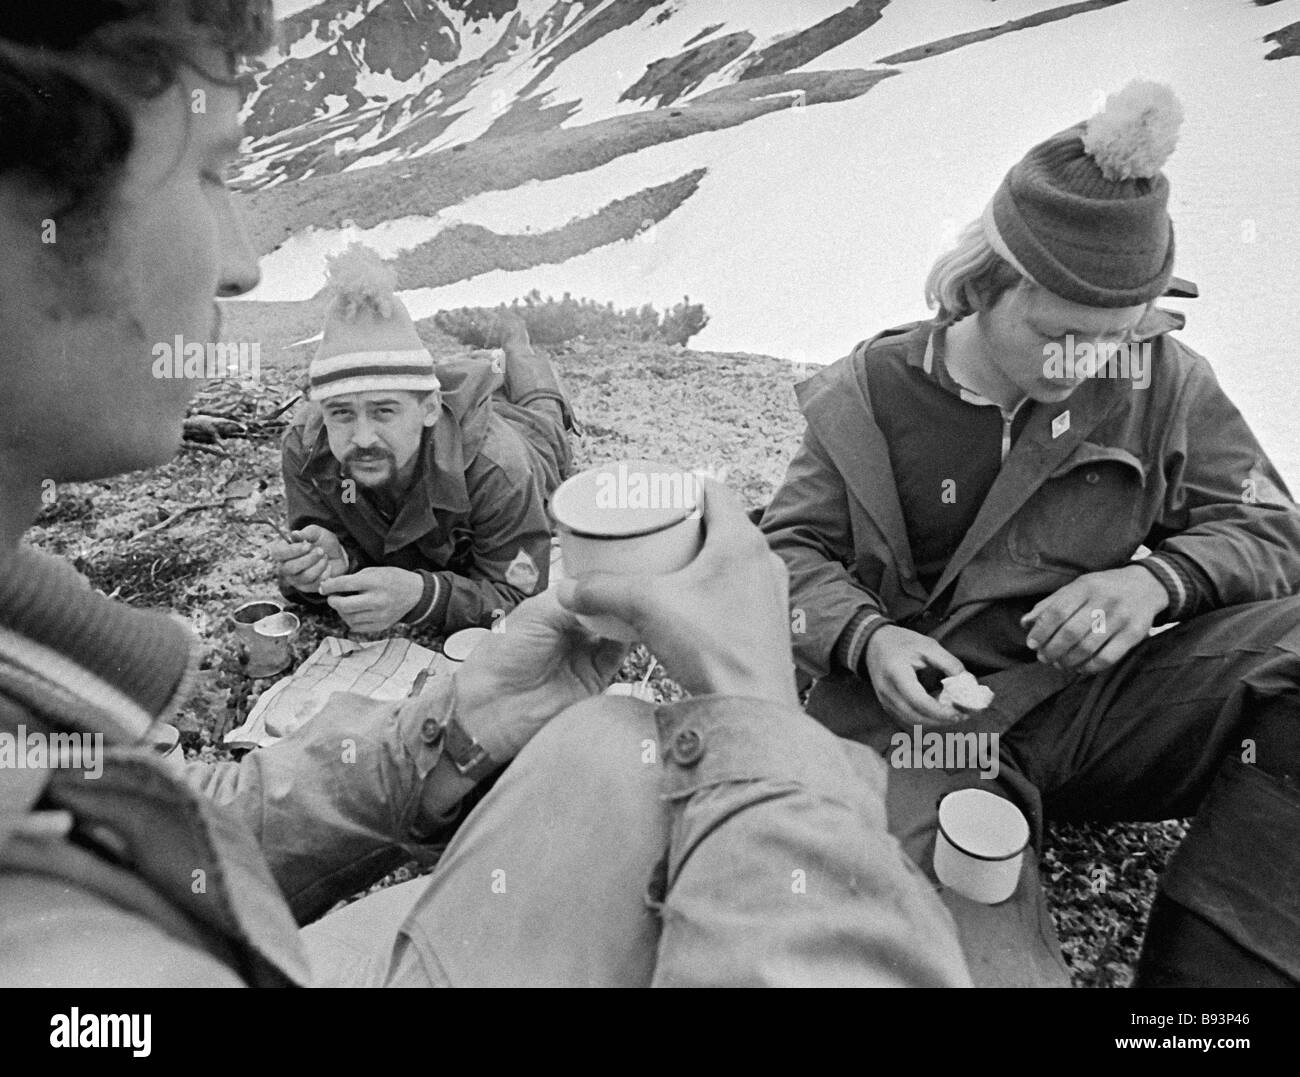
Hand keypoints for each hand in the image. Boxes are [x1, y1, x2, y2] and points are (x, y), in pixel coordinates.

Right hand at [270, 525, 347, 593]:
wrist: (338, 555)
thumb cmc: (323, 542)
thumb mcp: (317, 533)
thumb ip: (306, 533)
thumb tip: (294, 534)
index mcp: (283, 551)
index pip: (278, 553)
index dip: (292, 550)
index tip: (308, 545)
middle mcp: (285, 567)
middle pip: (289, 568)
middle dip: (308, 559)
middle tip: (321, 550)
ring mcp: (295, 579)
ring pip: (304, 577)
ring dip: (318, 565)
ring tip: (325, 557)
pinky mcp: (307, 588)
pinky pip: (315, 584)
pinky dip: (325, 573)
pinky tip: (328, 566)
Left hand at [318, 567, 424, 633]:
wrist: (416, 593)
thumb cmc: (392, 578)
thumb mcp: (374, 571)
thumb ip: (353, 579)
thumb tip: (329, 587)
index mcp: (375, 582)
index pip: (344, 585)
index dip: (329, 586)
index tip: (323, 587)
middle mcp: (377, 600)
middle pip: (343, 605)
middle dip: (332, 601)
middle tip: (332, 597)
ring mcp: (380, 615)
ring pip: (348, 618)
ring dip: (341, 611)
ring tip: (345, 604)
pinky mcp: (381, 625)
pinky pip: (357, 627)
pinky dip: (351, 620)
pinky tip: (354, 612)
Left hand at [453, 591, 629, 761]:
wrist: (495, 707)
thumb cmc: (502, 655)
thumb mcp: (536, 615)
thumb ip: (573, 602)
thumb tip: (606, 593)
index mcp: (555, 611)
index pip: (589, 591)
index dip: (604, 583)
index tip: (622, 570)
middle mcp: (573, 630)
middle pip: (606, 610)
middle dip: (618, 600)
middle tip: (633, 587)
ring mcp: (585, 654)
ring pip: (616, 631)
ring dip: (626, 619)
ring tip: (636, 604)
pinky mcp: (595, 678)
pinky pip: (617, 656)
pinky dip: (626, 642)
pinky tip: (631, 628)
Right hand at [555, 478, 798, 709]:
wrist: (752, 708)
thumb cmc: (713, 650)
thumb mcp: (647, 608)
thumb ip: (603, 591)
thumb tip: (567, 589)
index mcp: (742, 540)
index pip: (713, 489)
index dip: (680, 484)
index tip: (652, 493)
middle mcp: (764, 559)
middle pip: (720, 524)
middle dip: (683, 524)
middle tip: (649, 531)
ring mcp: (770, 592)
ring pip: (731, 558)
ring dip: (699, 557)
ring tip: (664, 567)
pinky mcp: (769, 622)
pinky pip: (738, 588)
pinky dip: (712, 586)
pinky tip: (687, 604)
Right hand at [864, 625, 967, 728]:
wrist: (873, 643)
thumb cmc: (901, 642)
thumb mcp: (928, 645)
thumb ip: (949, 663)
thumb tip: (968, 682)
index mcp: (896, 673)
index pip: (918, 701)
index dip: (940, 711)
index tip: (959, 712)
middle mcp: (887, 691)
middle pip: (915, 717)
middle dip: (941, 720)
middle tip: (962, 715)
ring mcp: (884, 701)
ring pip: (911, 722)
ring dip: (934, 723)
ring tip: (953, 714)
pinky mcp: (886, 705)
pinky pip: (906, 720)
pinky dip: (924, 720)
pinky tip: (937, 712)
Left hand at [1020, 564, 1167, 674]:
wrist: (1147, 585)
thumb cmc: (1103, 589)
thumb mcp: (1077, 587)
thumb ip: (1051, 604)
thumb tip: (1025, 623)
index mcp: (1086, 586)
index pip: (1057, 611)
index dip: (1041, 630)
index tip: (1031, 643)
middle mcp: (1105, 600)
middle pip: (1071, 632)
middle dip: (1052, 649)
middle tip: (1043, 657)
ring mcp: (1122, 617)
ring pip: (1088, 647)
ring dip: (1068, 660)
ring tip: (1058, 663)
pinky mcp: (1135, 633)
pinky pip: (1108, 658)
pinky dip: (1089, 667)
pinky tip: (1080, 667)